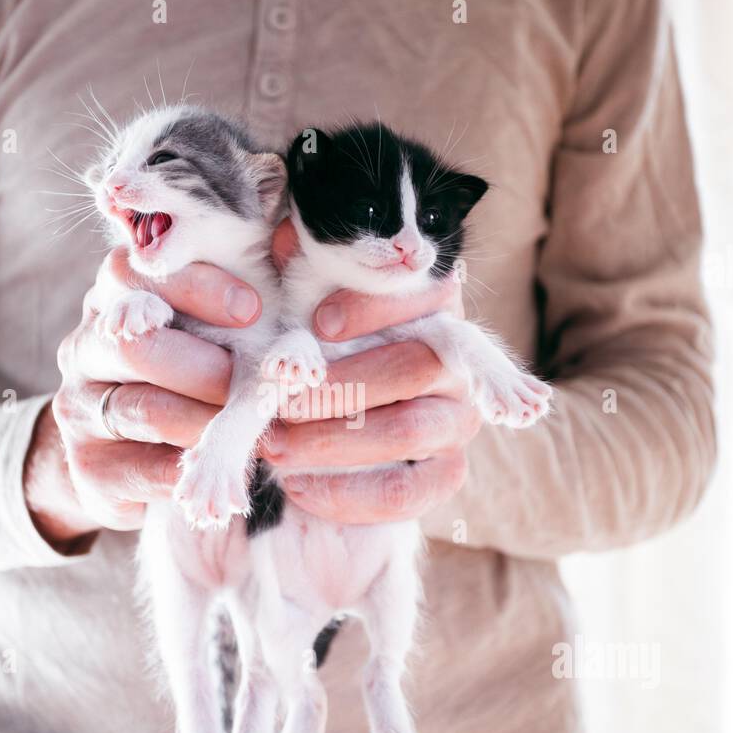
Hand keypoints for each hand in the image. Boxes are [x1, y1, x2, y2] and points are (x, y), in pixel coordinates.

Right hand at [23, 247, 261, 544]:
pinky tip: (224, 468)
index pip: (138, 276)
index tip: (252, 309)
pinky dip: (192, 470)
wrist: (122, 459)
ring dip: (211, 423)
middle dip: (210, 368)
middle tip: (262, 389)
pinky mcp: (87, 464)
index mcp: (115, 298)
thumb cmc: (188, 378)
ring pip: (148, 410)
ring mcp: (79, 406)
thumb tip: (293, 311)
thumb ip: (239, 312)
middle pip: (138, 347)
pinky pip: (144, 467)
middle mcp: (86, 346)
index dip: (195, 288)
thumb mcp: (209, 335)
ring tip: (262, 437)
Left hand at [263, 220, 481, 524]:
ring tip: (275, 446)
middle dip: (338, 385)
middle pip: (416, 367)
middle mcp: (456, 363)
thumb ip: (301, 267)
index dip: (372, 307)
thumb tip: (285, 238)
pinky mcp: (445, 474)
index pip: (426, 297)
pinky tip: (296, 486)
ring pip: (408, 431)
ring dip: (332, 441)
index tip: (316, 321)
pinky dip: (345, 494)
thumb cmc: (318, 344)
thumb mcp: (305, 298)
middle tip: (279, 400)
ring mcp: (457, 421)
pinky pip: (405, 492)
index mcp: (431, 308)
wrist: (329, 422)